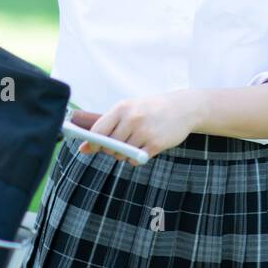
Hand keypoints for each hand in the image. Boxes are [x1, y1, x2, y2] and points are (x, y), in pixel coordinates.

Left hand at [69, 91, 204, 163]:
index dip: (93, 142)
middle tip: (123, 141)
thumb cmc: (151, 109)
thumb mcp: (129, 110)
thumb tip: (83, 149)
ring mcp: (144, 132)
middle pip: (109, 146)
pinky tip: (145, 147)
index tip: (92, 147)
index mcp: (122, 108)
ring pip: (122, 154)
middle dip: (112, 149)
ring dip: (125, 154)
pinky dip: (136, 158)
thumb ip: (106, 127)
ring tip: (137, 141)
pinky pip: (135, 160)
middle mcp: (132, 119)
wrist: (184, 108)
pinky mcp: (155, 144)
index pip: (98, 131)